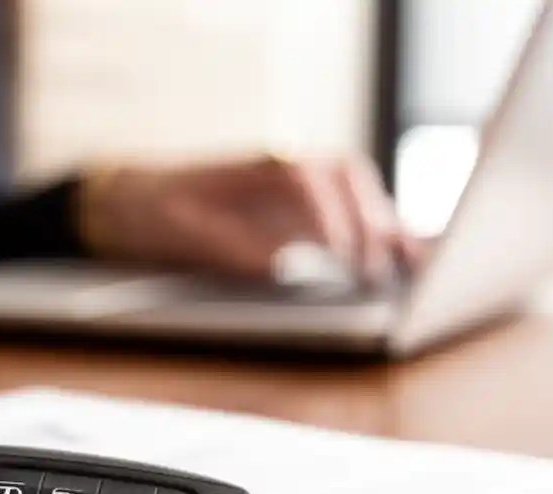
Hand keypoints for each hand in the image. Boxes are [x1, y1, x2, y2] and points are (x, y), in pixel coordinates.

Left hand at [78, 154, 424, 282]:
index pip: (307, 178)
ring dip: (387, 230)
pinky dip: (384, 239)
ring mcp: (304, 192)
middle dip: (368, 223)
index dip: (329, 215)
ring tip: (415, 268)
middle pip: (347, 181)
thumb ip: (229, 246)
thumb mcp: (181, 230)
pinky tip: (407, 264)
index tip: (340, 253)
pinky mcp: (308, 217)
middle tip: (375, 270)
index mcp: (258, 164)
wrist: (137, 202)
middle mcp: (289, 169)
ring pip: (361, 198)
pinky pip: (356, 222)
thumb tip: (283, 270)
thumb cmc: (158, 210)